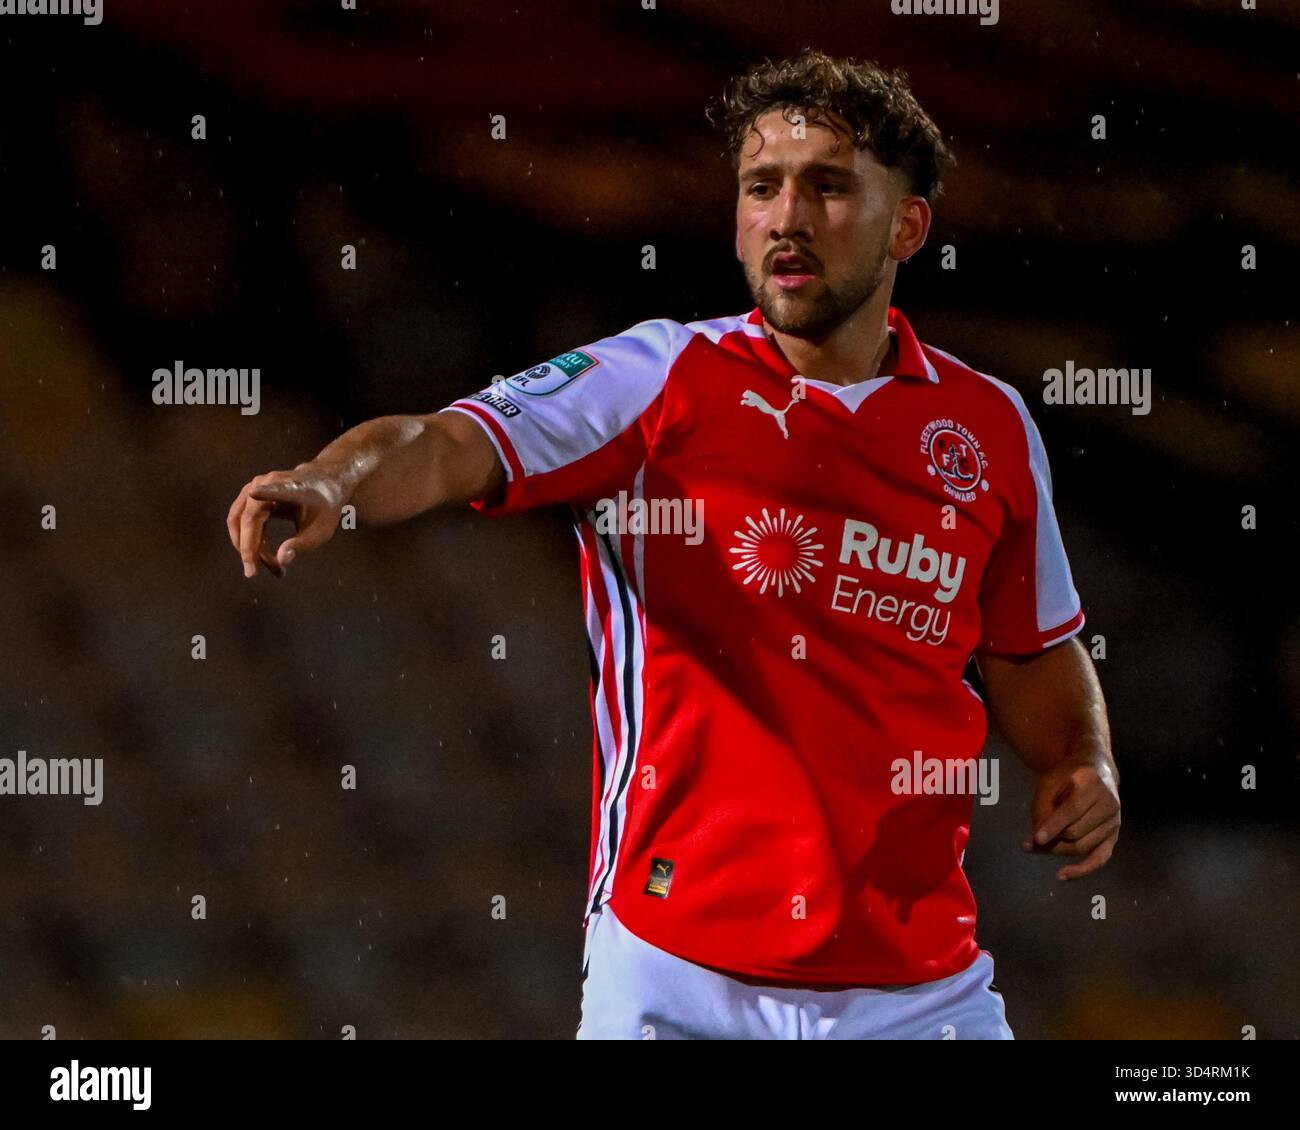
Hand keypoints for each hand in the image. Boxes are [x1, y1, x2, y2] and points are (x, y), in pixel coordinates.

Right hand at [226, 464, 347, 577]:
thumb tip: (282, 560)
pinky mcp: (249, 497)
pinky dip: (249, 541)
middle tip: (255, 573)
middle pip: (246, 519)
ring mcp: (253, 488)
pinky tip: (264, 557)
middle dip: (248, 548)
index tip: (254, 492)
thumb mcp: (320, 531)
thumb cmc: (325, 509)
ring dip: (246, 547)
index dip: (264, 491)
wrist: (324, 487)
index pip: (275, 490)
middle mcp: (265, 483)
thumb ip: (301, 545)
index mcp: (290, 488)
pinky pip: (241, 522)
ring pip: (238, 522)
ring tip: (267, 567)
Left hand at [1022, 749, 1119, 880]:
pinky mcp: (1114, 835)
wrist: (1095, 772)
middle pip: (1076, 832)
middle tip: (1030, 842)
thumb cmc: (1066, 778)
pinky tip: (1062, 875)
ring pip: (1083, 846)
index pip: (1072, 810)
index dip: (1053, 826)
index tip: (1036, 838)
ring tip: (1039, 847)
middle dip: (1051, 840)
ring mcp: (1115, 820)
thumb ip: (1042, 809)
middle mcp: (1109, 802)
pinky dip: (1082, 870)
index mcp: (1091, 782)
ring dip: (1059, 850)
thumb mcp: (1048, 784)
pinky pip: (1100, 858)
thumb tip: (1038, 841)